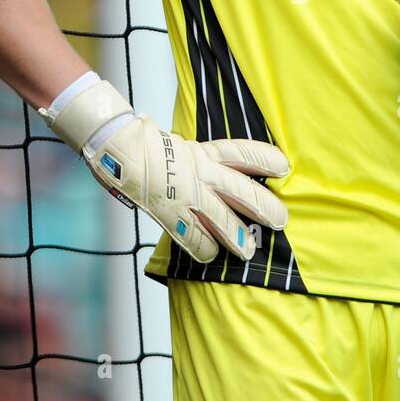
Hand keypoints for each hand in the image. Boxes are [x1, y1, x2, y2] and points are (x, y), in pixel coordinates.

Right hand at [40, 77, 289, 262]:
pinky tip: (210, 255)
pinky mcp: (169, 212)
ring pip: (221, 218)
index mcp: (203, 152)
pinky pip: (192, 236)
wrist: (114, 145)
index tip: (285, 167)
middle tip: (282, 219)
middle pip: (241, 190)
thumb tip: (219, 175)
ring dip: (237, 237)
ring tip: (249, 251)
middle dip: (264, 207)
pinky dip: (203, 248)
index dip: (265, 159)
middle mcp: (200, 171)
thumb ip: (200, 162)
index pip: (242, 153)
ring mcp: (185, 192)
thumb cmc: (145, 147)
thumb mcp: (180, 148)